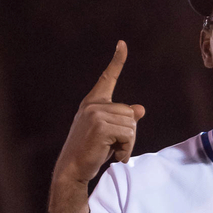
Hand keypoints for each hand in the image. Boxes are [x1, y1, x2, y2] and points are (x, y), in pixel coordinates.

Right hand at [48, 40, 144, 212]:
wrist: (73, 168)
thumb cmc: (92, 152)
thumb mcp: (110, 133)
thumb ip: (123, 120)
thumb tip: (140, 109)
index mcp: (93, 103)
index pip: (107, 78)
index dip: (117, 61)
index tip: (122, 44)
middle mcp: (93, 105)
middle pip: (130, 113)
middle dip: (130, 135)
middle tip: (115, 147)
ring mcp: (95, 114)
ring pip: (131, 125)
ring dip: (129, 143)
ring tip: (113, 151)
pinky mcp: (100, 126)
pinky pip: (128, 134)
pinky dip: (126, 149)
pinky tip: (114, 156)